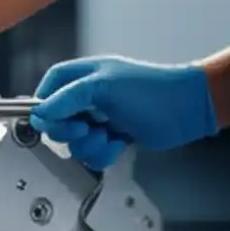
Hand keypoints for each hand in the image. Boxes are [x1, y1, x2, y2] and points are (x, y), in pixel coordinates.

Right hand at [29, 56, 218, 169]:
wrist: (189, 109)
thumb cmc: (151, 91)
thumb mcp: (104, 87)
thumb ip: (67, 98)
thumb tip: (40, 113)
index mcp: (83, 76)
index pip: (47, 89)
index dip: (44, 106)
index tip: (48, 121)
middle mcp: (88, 97)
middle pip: (56, 121)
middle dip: (70, 132)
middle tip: (87, 129)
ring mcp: (99, 118)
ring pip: (74, 142)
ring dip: (90, 145)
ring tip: (109, 137)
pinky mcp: (111, 137)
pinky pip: (92, 153)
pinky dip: (104, 154)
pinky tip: (120, 144)